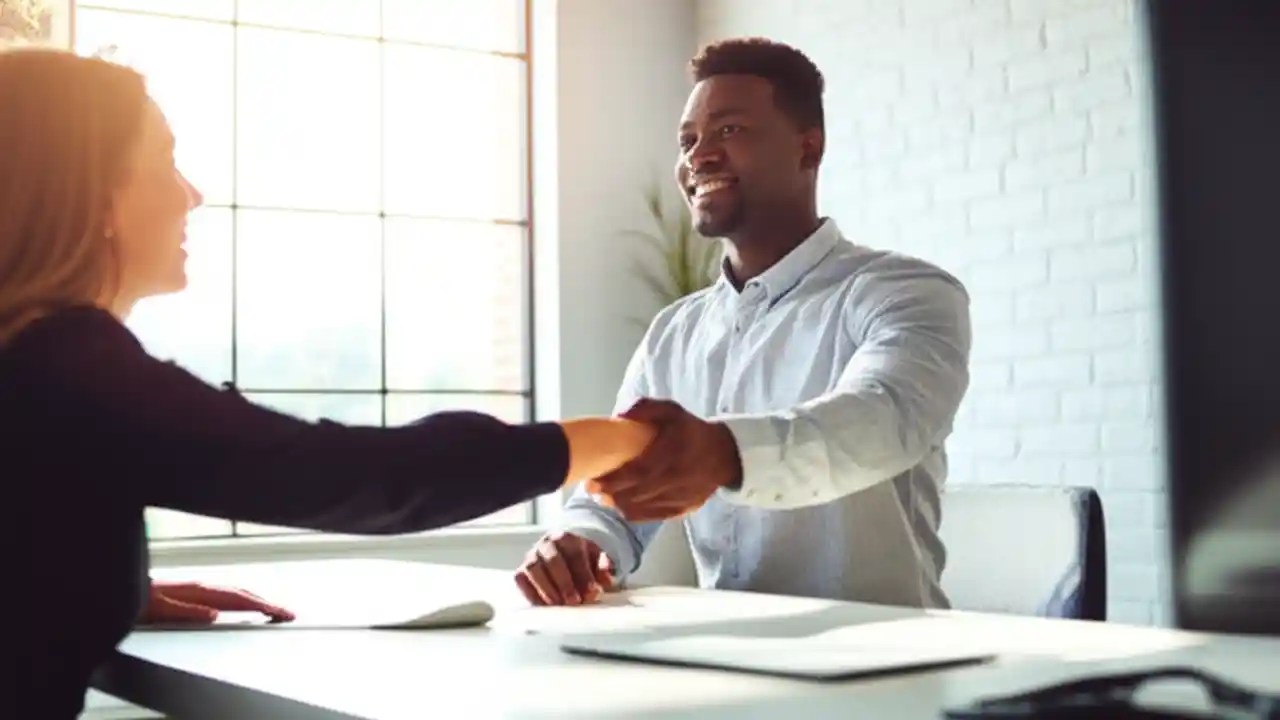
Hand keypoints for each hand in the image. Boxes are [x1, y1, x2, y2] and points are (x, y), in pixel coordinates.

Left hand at [142, 580, 295, 624]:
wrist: (120, 587)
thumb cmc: (135, 600)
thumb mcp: (158, 609)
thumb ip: (186, 611)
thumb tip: (215, 614)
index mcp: (198, 591)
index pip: (238, 599)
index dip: (263, 606)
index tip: (281, 612)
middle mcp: (202, 586)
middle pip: (243, 594)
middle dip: (268, 603)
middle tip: (288, 613)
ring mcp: (200, 588)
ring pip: (236, 593)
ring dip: (258, 601)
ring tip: (274, 610)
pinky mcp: (195, 592)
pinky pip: (227, 595)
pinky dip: (243, 600)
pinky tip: (245, 606)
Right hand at [514, 532, 613, 605]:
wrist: (564, 556)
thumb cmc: (582, 561)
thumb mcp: (596, 560)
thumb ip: (603, 569)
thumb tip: (606, 581)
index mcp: (568, 538)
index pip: (575, 554)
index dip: (584, 574)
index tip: (592, 592)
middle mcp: (546, 544)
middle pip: (553, 560)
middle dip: (564, 582)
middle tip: (575, 601)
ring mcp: (531, 556)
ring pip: (533, 568)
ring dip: (547, 589)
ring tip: (560, 605)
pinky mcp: (521, 571)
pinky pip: (521, 580)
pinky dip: (532, 594)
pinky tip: (546, 606)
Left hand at [587, 398, 742, 521]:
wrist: (724, 455)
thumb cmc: (691, 431)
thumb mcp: (672, 411)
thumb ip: (645, 408)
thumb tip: (619, 416)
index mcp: (673, 453)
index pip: (638, 472)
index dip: (614, 480)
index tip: (593, 480)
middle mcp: (677, 479)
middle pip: (637, 493)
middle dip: (610, 494)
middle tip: (591, 490)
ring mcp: (681, 497)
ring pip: (643, 508)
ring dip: (619, 504)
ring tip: (603, 497)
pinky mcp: (683, 509)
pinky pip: (653, 516)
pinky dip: (634, 512)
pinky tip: (622, 505)